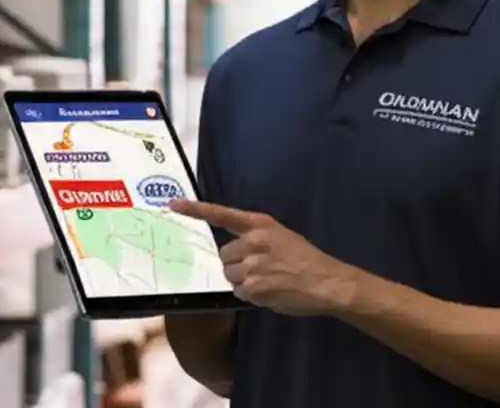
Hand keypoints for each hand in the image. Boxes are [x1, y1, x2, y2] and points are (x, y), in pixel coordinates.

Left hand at [169, 198, 359, 315]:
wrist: (326, 281)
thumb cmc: (306, 259)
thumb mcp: (281, 236)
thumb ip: (257, 238)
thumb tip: (235, 251)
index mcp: (259, 224)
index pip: (221, 214)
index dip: (195, 210)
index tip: (173, 204)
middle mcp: (252, 241)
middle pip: (224, 255)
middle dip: (237, 264)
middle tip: (261, 269)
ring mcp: (252, 264)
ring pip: (230, 275)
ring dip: (244, 280)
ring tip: (268, 280)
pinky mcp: (254, 287)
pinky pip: (240, 292)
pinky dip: (252, 295)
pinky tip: (271, 291)